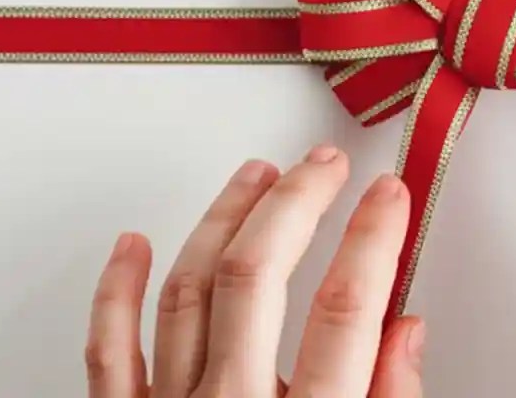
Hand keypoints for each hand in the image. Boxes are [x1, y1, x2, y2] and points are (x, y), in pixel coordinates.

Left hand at [85, 145, 423, 397]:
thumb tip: (407, 334)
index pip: (346, 309)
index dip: (374, 238)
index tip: (390, 195)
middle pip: (255, 276)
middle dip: (296, 202)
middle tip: (325, 164)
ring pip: (187, 290)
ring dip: (224, 218)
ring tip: (256, 175)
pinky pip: (108, 350)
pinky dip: (116, 291)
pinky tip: (133, 245)